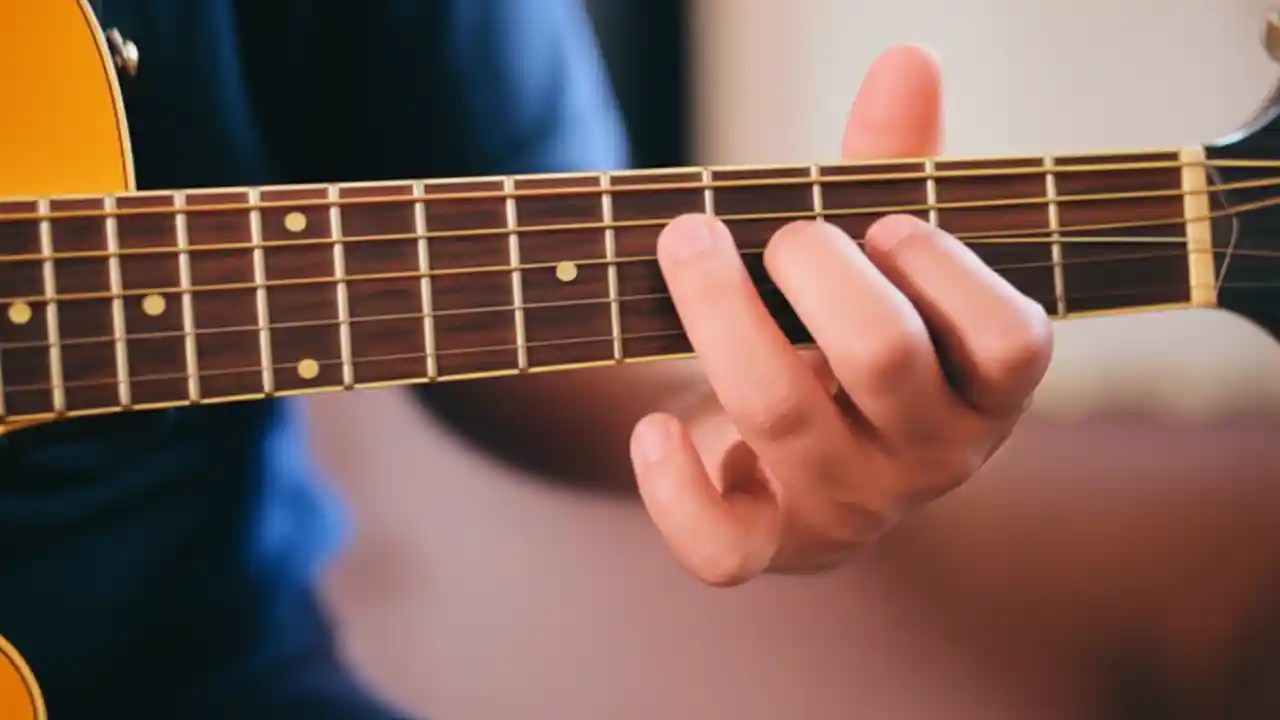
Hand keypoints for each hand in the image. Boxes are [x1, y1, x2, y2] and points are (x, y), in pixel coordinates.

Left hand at [630, 46, 1052, 584]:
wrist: (779, 434)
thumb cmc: (839, 325)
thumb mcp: (874, 253)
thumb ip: (894, 166)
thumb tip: (908, 59)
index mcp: (981, 386)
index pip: (1009, 342)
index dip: (948, 271)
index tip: (886, 223)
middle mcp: (926, 455)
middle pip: (882, 359)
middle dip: (817, 269)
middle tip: (779, 232)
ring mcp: (845, 507)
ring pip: (781, 414)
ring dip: (720, 310)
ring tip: (685, 240)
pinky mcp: (765, 543)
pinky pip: (723, 550)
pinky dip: (675, 489)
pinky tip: (650, 423)